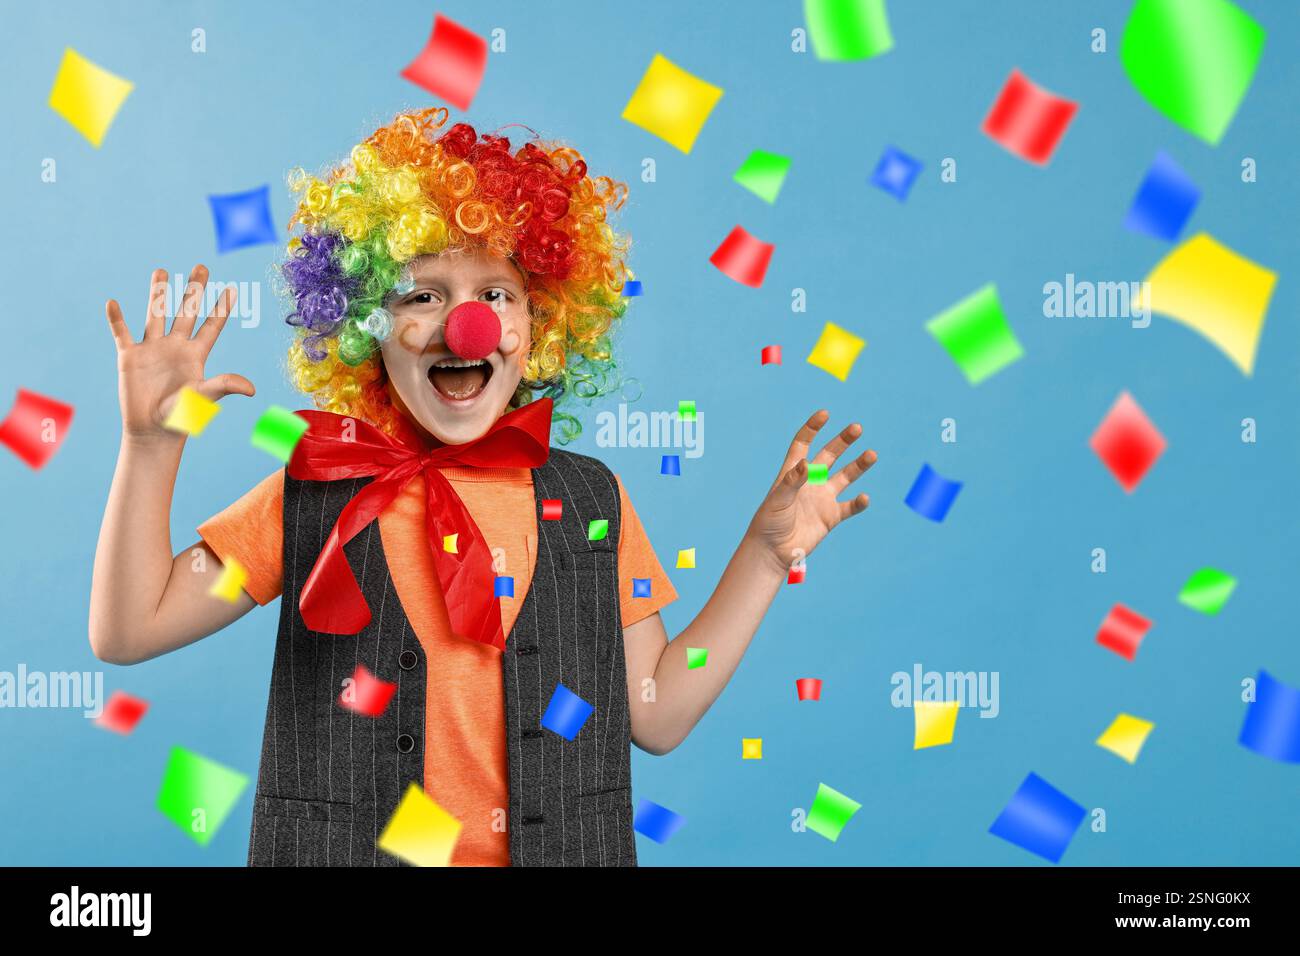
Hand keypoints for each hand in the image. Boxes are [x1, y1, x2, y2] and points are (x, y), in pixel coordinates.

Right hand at [106, 265, 253, 442]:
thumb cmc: (182, 418)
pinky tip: (112, 303)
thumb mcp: (204, 398)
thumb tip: (251, 388)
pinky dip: (116, 319)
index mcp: (196, 355)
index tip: (232, 290)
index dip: (221, 309)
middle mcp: (175, 347)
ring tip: (161, 271)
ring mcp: (152, 350)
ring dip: (158, 293)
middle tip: (202, 266)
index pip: (211, 326)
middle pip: (186, 311)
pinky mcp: (130, 357)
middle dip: (194, 289)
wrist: (154, 431)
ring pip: (155, 314)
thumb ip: (224, 386)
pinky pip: (122, 333)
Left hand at [746, 409, 876, 575]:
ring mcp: (822, 498)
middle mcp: (811, 481)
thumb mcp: (778, 499)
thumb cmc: (769, 522)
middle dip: (843, 441)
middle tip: (857, 428)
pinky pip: (849, 507)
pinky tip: (864, 498)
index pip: (803, 444)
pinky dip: (859, 503)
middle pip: (830, 455)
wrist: (772, 551)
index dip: (813, 428)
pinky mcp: (831, 517)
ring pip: (845, 476)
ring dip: (859, 465)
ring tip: (872, 454)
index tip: (825, 414)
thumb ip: (792, 481)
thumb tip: (806, 463)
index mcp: (793, 472)